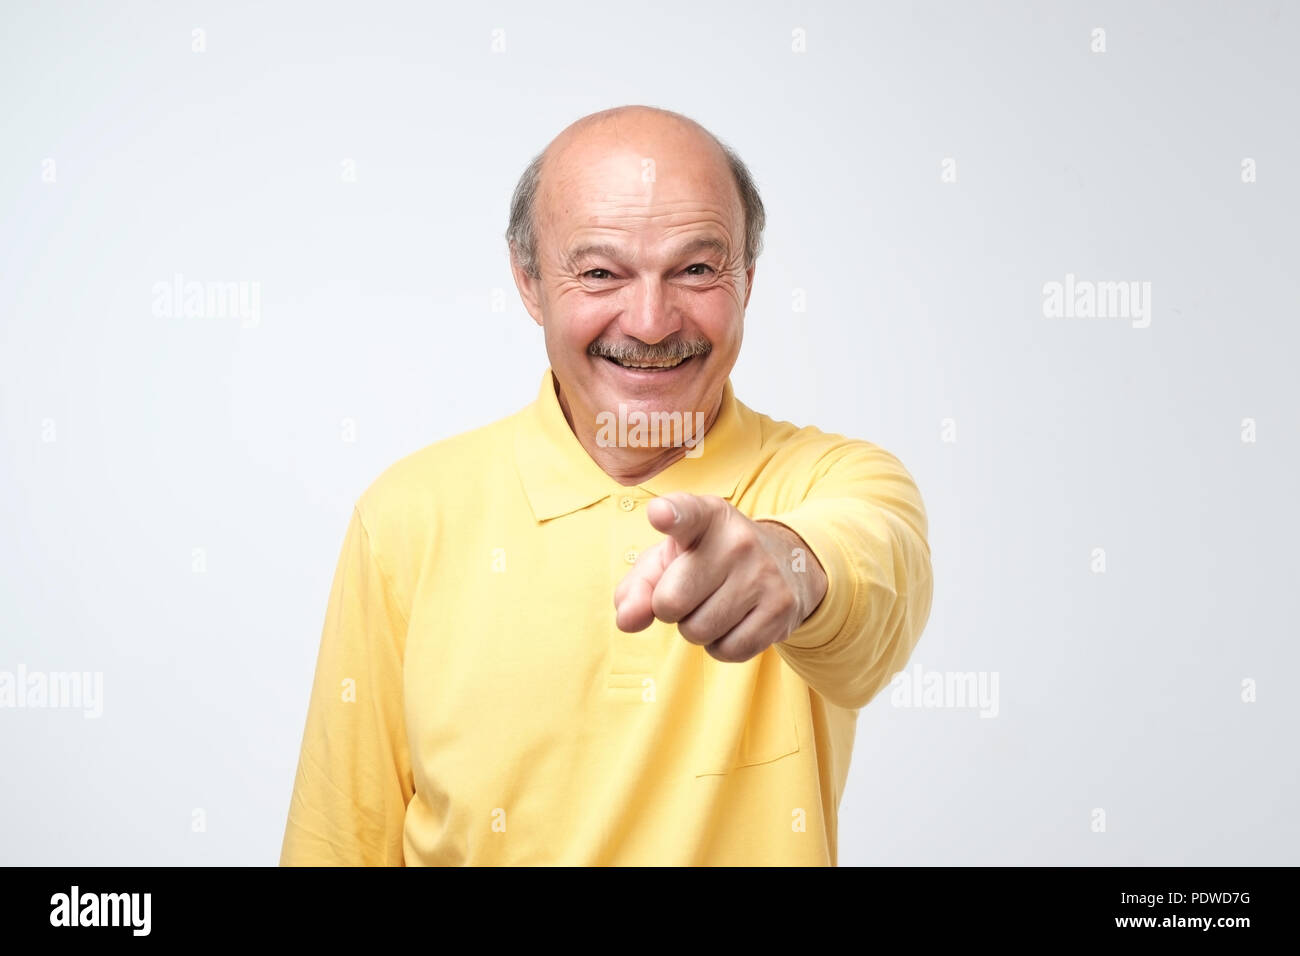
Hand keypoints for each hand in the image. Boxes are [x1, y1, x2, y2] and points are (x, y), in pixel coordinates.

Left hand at [613, 492, 827, 661]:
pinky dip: (721, 646)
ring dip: (696, 628)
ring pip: (698, 631)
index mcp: (705, 517)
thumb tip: (628, 621)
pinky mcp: (780, 609)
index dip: (670, 515)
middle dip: (669, 608)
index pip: (686, 513)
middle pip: (671, 601)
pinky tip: (734, 621)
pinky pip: (727, 651)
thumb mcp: (669, 559)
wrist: (786, 564)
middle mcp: (738, 540)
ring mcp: (764, 575)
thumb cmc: (708, 561)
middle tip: (691, 591)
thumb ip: (637, 587)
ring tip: (715, 603)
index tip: (659, 513)